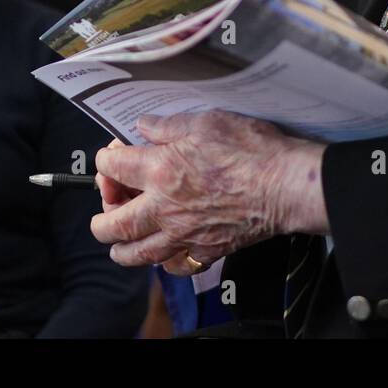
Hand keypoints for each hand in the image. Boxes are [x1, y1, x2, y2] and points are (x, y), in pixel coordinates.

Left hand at [89, 111, 328, 274]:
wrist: (286, 185)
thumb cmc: (253, 151)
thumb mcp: (208, 122)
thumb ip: (169, 125)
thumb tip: (144, 126)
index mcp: (160, 170)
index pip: (112, 167)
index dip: (107, 158)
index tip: (113, 155)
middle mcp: (164, 208)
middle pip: (112, 223)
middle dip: (101, 215)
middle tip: (107, 204)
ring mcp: (184, 234)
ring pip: (137, 253)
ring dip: (121, 247)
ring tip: (119, 241)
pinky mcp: (207, 250)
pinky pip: (175, 266)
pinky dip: (164, 262)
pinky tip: (165, 252)